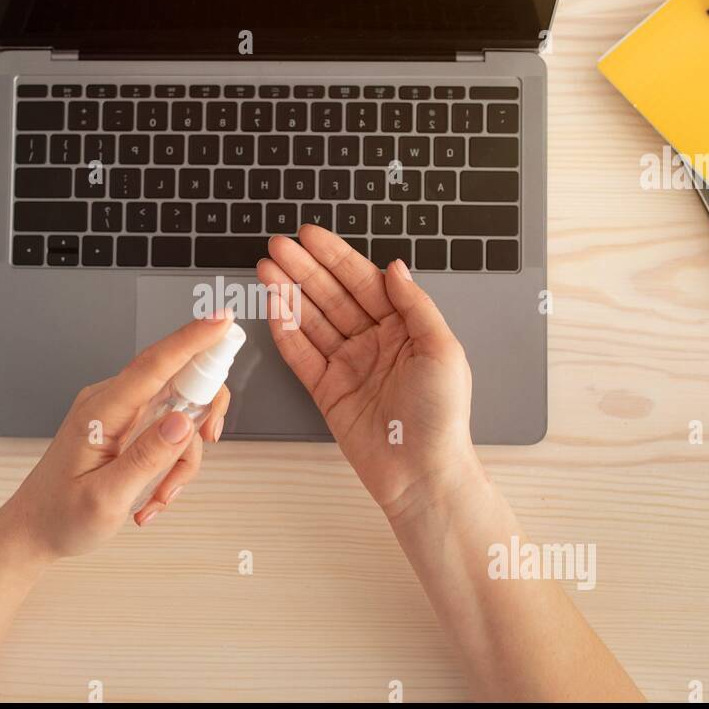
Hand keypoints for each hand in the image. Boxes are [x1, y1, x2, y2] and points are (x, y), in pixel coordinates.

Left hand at [11, 314, 233, 560]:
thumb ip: (146, 458)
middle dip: (202, 415)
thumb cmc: (60, 516)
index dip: (191, 339)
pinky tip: (152, 495)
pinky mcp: (127, 428)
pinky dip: (170, 465)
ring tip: (160, 496)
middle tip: (208, 440)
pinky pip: (167, 433)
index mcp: (101, 412)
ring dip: (181, 460)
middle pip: (178, 383)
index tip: (221, 319)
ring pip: (180, 417)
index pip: (154, 364)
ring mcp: (120, 414)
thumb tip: (183, 422)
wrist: (33, 531)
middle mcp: (111, 403)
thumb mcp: (105, 499)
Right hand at [257, 225, 479, 521]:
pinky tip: (272, 306)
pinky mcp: (327, 390)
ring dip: (288, 293)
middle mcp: (374, 342)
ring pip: (312, 320)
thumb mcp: (442, 349)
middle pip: (332, 295)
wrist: (422, 472)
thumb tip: (395, 267)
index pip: (364, 281)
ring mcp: (348, 365)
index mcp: (404, 328)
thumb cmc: (442, 416)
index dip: (336, 257)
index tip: (310, 235)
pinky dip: (285, 330)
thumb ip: (416, 305)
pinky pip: (301, 355)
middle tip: (277, 246)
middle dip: (304, 269)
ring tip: (266, 269)